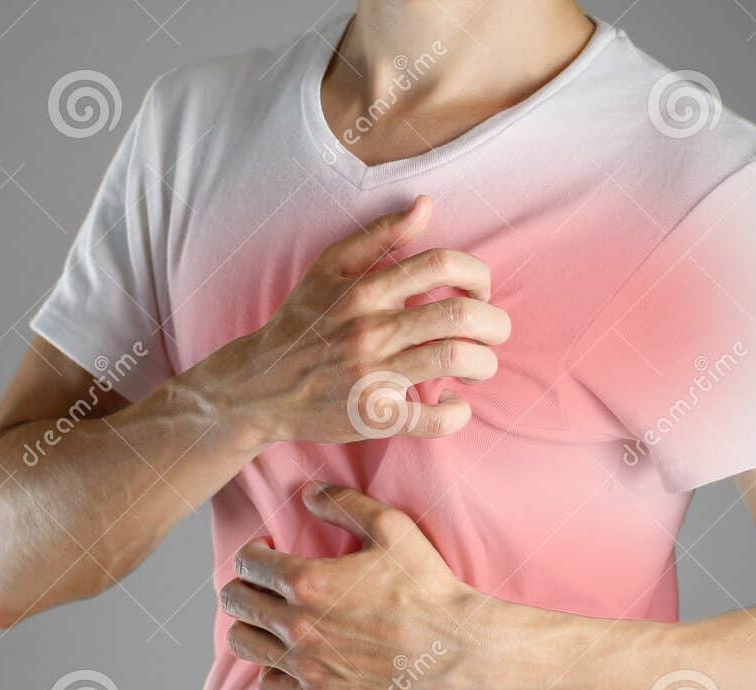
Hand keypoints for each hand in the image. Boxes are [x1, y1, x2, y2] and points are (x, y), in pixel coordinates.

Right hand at [197, 196, 510, 446]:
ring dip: (484, 363)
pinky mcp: (374, 418)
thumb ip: (379, 235)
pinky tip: (454, 404)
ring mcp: (373, 376)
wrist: (260, 386)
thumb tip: (426, 205)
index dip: (476, 273)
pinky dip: (456, 414)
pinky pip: (432, 419)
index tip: (479, 290)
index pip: (441, 265)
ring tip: (478, 366)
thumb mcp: (328, 269)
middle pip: (460, 314)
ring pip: (455, 359)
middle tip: (493, 332)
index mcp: (364, 292)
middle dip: (494, 322)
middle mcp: (371, 332)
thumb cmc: (301, 324)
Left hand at [219, 484, 480, 689]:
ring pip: (243, 643)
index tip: (268, 552)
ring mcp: (305, 664)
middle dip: (244, 585)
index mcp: (307, 582)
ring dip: (250, 625)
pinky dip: (270, 672)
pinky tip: (287, 659)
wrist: (456, 649)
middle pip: (236, 602)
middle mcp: (297, 625)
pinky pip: (268, 687)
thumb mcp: (392, 528)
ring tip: (270, 617)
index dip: (254, 552)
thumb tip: (307, 492)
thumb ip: (344, 503)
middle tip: (264, 583)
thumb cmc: (427, 587)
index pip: (247, 563)